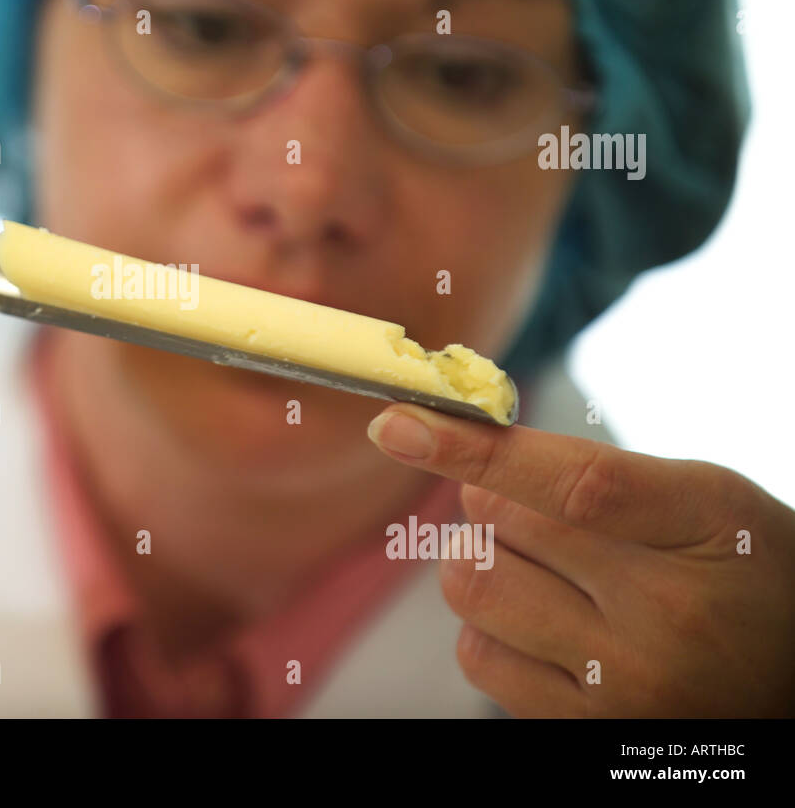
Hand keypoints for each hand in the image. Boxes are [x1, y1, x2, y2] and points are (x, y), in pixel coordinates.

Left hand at [367, 403, 794, 715]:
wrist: (794, 685)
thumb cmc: (743, 570)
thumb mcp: (704, 499)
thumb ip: (595, 474)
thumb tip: (467, 464)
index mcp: (706, 526)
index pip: (574, 483)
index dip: (476, 450)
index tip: (399, 424)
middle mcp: (669, 614)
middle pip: (502, 527)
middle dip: (492, 504)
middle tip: (533, 516)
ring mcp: (627, 683)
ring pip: (474, 587)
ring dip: (481, 562)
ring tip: (537, 570)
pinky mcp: (587, 730)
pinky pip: (478, 657)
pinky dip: (487, 627)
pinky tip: (540, 626)